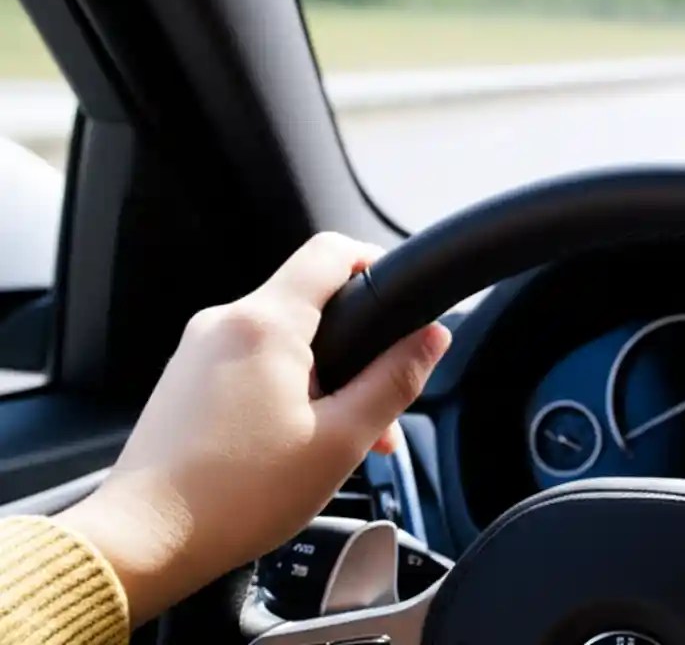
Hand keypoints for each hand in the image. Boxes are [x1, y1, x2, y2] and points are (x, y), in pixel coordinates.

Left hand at [56, 233, 450, 625]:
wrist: (144, 540)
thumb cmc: (236, 496)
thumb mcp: (341, 439)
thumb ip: (395, 380)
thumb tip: (433, 338)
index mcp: (265, 324)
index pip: (331, 251)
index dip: (376, 263)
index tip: (399, 302)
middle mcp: (224, 323)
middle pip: (311, 303)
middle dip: (356, 349)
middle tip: (377, 410)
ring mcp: (198, 350)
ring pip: (282, 339)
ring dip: (323, 378)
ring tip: (337, 442)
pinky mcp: (184, 379)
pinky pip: (250, 364)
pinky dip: (285, 390)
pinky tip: (296, 444)